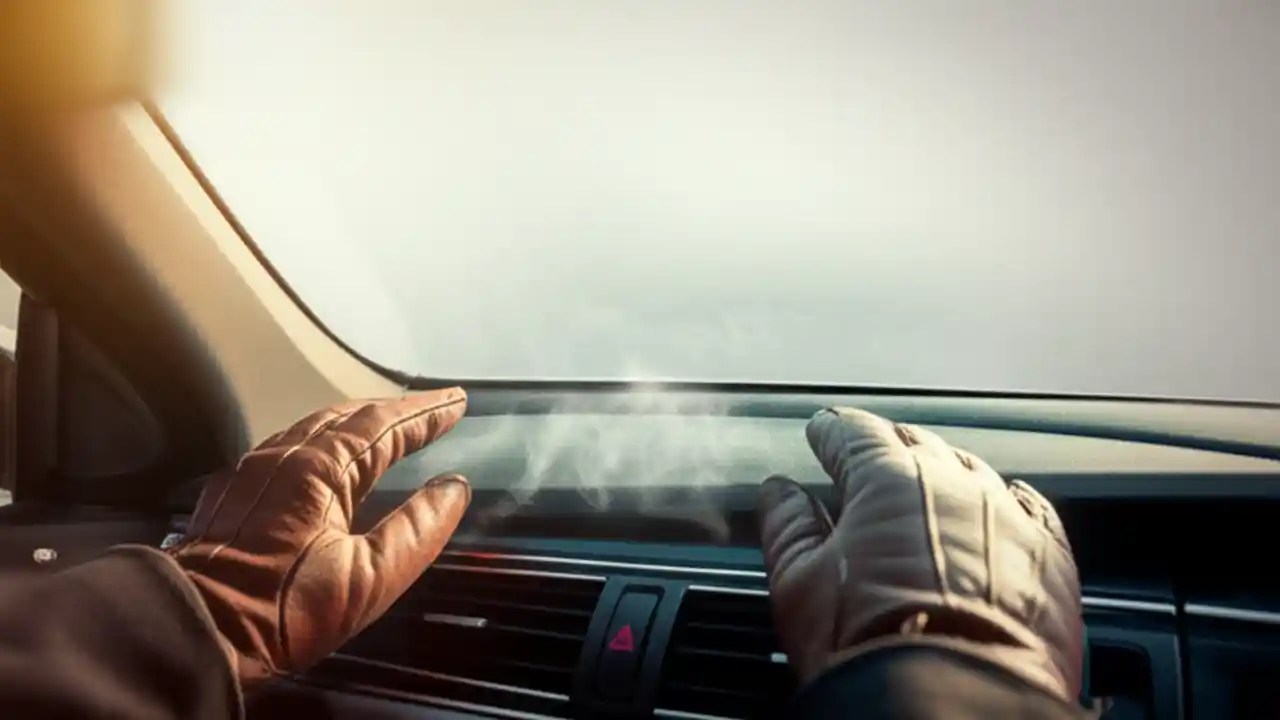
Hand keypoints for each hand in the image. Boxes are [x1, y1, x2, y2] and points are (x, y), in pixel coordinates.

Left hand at [168, 389, 471, 689]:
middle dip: (393, 411)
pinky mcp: (231, 494)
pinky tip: (324, 460)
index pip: (384, 426)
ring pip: (312, 428)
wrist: (195, 632)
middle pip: (347, 416)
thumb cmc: (282, 609)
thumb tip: (453, 489)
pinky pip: (285, 449)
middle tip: (430, 410)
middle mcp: (283, 457)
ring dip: (356, 422)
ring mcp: (252, 472)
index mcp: (319, 469)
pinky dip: (321, 442)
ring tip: (386, 426)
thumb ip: (417, 529)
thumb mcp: (367, 578)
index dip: (425, 414)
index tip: (456, 402)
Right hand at [758, 407, 1081, 701]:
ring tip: (927, 486)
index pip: (855, 433)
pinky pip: (1031, 508)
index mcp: (888, 479)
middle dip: (889, 447)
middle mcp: (954, 484)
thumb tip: (778, 492)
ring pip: (973, 472)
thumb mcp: (799, 582)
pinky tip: (1001, 504)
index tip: (823, 432)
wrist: (952, 702)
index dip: (832, 431)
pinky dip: (1009, 502)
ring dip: (946, 473)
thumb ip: (787, 524)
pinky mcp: (1050, 555)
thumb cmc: (868, 645)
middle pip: (917, 444)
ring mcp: (1007, 516)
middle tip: (869, 458)